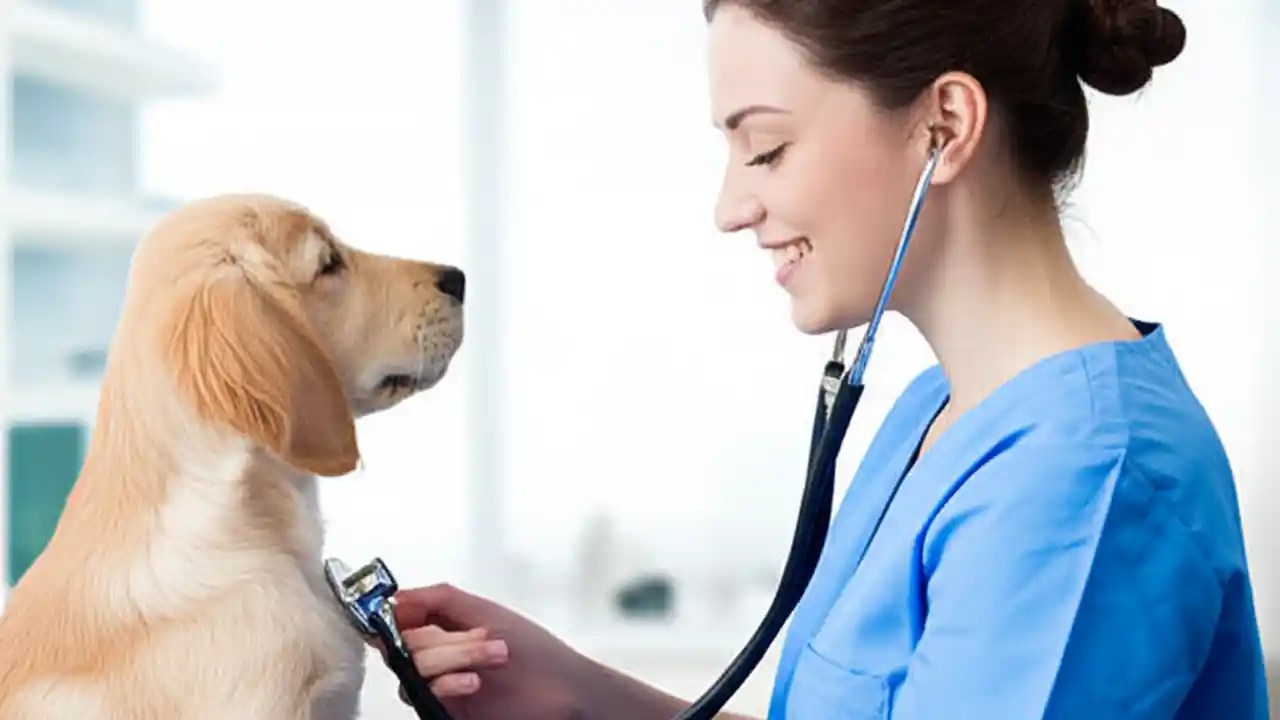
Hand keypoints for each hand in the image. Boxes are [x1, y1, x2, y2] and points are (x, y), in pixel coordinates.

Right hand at [388, 583, 599, 718]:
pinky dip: (446, 684)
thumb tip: (395, 596)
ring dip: (453, 657)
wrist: (564, 693)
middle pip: (404, 642)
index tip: (392, 613)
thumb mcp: (486, 613)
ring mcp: (441, 684)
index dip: (392, 616)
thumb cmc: (535, 653)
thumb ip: (440, 599)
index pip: (400, 619)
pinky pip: (423, 695)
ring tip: (494, 656)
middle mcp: (439, 656)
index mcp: (445, 628)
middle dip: (442, 637)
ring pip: (412, 668)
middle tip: (484, 637)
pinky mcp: (444, 710)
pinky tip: (472, 682)